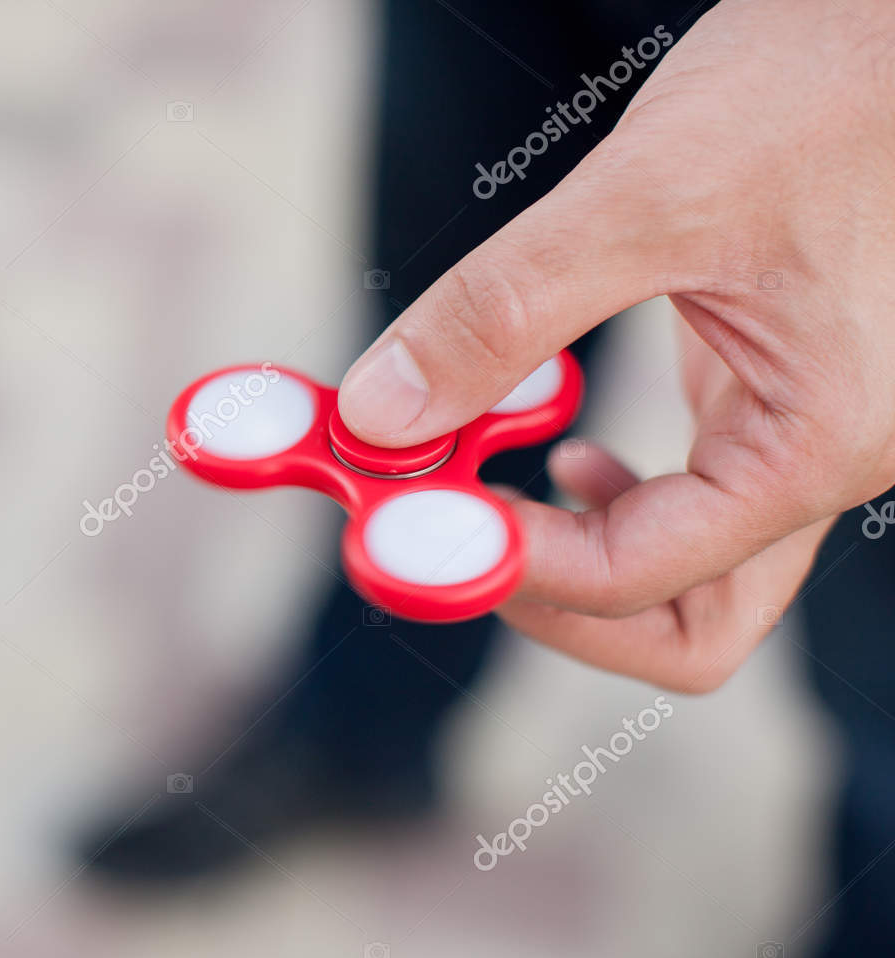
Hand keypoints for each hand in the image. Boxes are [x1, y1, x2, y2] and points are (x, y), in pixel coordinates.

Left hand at [336, 0, 894, 691]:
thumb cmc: (826, 83)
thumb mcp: (647, 196)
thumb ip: (506, 313)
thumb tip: (380, 416)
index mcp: (818, 440)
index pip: (639, 578)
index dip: (503, 567)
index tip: (395, 524)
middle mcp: (819, 463)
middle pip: (678, 625)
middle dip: (544, 600)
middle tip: (434, 535)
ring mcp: (792, 439)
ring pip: (679, 578)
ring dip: (566, 557)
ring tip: (476, 491)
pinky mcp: (763, 401)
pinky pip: (685, 507)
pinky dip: (601, 503)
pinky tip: (555, 446)